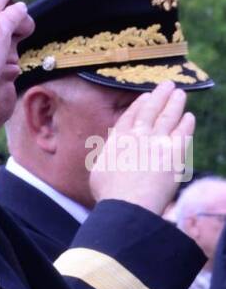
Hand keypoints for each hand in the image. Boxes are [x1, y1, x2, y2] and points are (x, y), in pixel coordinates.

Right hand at [89, 81, 195, 214]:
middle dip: (159, 96)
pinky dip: (186, 123)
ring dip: (175, 103)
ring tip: (180, 94)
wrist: (128, 203)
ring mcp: (157, 142)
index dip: (138, 105)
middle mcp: (137, 136)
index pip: (130, 116)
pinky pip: (182, 133)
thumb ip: (107, 157)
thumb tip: (110, 155)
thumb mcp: (98, 172)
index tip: (145, 96)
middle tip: (167, 84)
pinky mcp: (174, 153)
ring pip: (168, 117)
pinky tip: (189, 117)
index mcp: (117, 140)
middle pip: (150, 110)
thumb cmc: (109, 194)